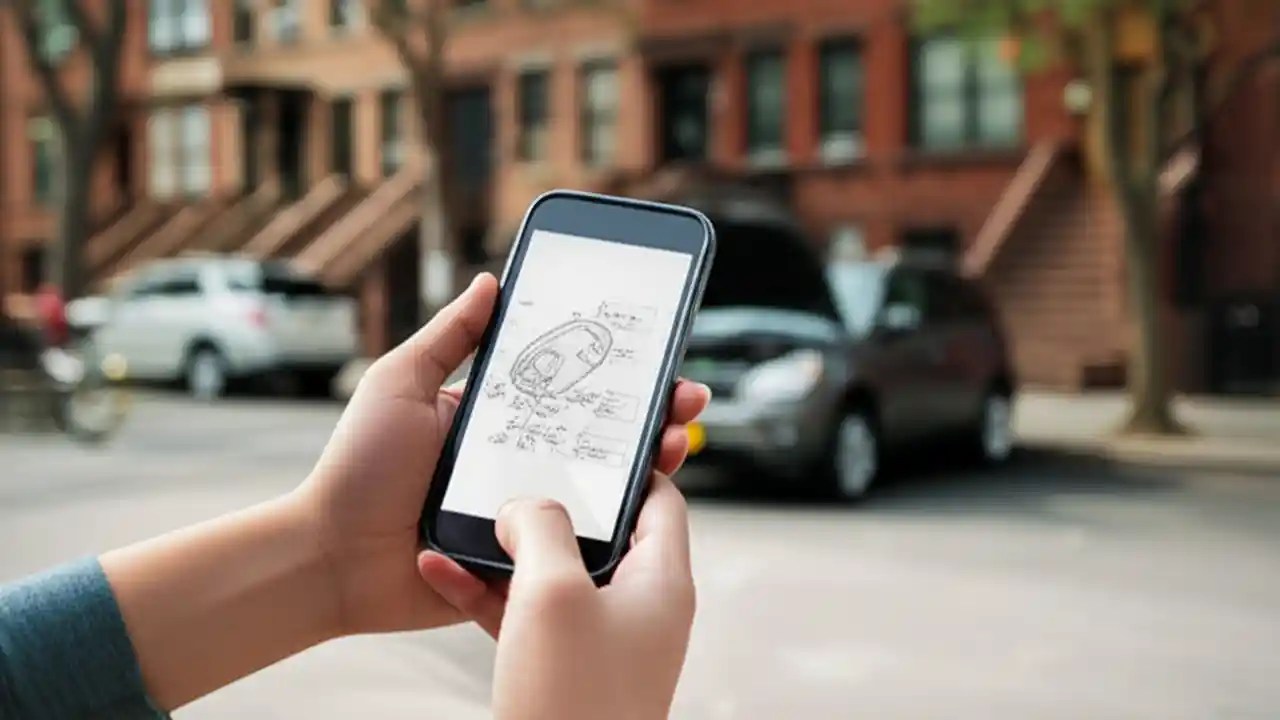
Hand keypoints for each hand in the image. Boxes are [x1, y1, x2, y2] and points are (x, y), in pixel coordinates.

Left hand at [296, 273, 709, 635]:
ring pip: (604, 490)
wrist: (330, 559)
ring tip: (673, 446)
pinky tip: (648, 506)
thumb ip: (448, 338)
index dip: (616, 373)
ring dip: (649, 467)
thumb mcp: (399, 384)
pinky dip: (619, 527)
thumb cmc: (358, 468)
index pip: (570, 389)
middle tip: (686, 401)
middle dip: (652, 417)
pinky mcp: (525, 560)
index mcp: (497, 419)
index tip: (657, 355)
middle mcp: (519, 462)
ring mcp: (526, 513)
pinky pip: (579, 544)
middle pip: (601, 437)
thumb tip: (492, 280)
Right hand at [421, 474, 695, 719]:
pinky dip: (486, 592)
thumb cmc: (572, 701)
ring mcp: (599, 642)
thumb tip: (527, 506)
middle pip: (599, 532)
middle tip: (513, 469)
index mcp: (661, 582)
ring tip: (464, 516)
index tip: (580, 441)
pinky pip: (524, 615)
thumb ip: (543, 528)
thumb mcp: (556, 593)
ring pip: (553, 573)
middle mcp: (637, 609)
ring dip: (505, 547)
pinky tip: (439, 571)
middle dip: (549, 503)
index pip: (659, 500)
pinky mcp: (560, 670)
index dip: (623, 466)